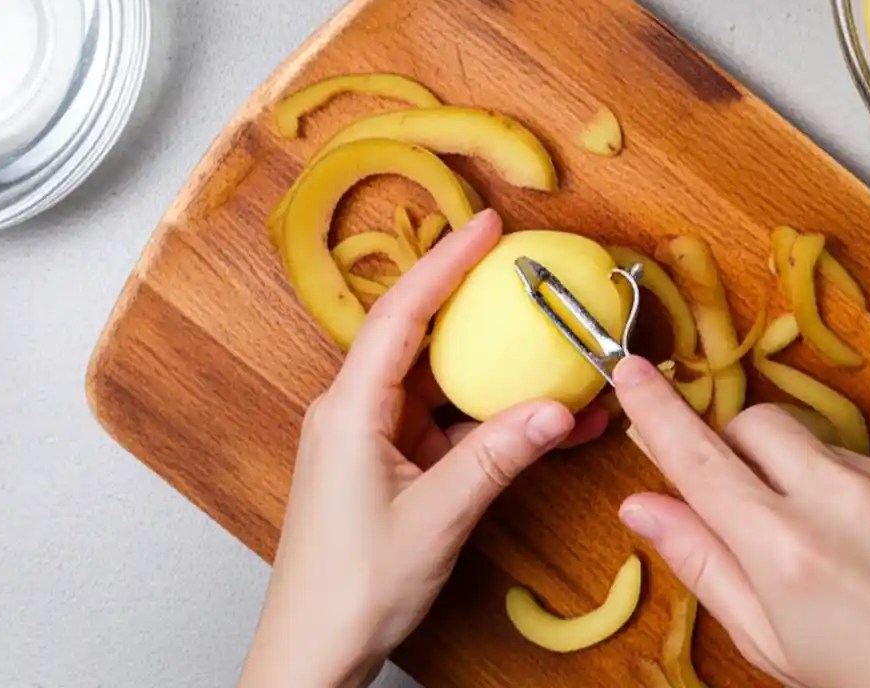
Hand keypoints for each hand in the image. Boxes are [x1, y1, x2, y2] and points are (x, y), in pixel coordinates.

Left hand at [240, 210, 607, 687]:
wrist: (314, 648)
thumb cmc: (351, 587)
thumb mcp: (438, 517)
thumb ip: (497, 457)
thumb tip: (555, 409)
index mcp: (350, 409)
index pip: (401, 314)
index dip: (444, 263)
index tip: (485, 225)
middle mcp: (354, 412)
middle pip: (418, 335)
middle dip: (471, 300)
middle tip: (521, 269)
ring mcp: (371, 439)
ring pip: (438, 383)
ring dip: (494, 372)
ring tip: (551, 347)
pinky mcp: (388, 465)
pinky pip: (444, 424)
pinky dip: (489, 421)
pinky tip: (540, 423)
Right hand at [612, 356, 869, 687]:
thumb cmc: (863, 683)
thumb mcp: (766, 641)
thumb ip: (702, 565)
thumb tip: (640, 507)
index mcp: (783, 551)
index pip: (699, 461)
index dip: (657, 412)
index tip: (630, 370)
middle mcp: (837, 501)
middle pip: (755, 422)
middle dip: (734, 446)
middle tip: (741, 500)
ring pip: (813, 442)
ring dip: (797, 473)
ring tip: (825, 545)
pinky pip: (868, 461)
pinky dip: (852, 491)